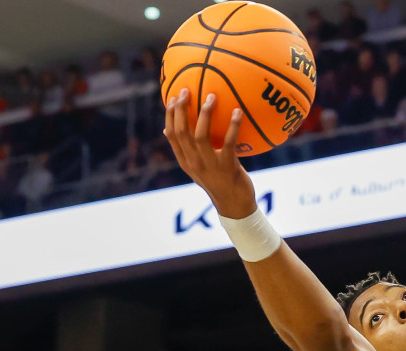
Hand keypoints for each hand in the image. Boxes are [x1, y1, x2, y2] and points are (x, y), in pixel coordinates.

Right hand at [164, 89, 256, 218]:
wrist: (235, 205)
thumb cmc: (218, 182)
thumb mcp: (197, 168)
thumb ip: (184, 150)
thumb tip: (166, 129)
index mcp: (186, 161)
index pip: (172, 135)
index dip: (170, 115)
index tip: (172, 97)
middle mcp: (194, 163)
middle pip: (182, 132)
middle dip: (181, 109)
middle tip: (186, 91)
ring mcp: (210, 165)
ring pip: (200, 136)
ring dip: (205, 114)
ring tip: (212, 97)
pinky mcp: (228, 167)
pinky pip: (229, 142)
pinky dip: (233, 126)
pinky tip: (238, 112)